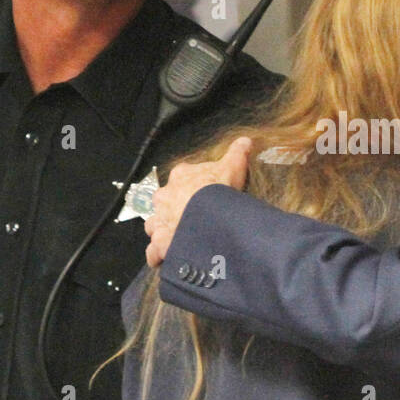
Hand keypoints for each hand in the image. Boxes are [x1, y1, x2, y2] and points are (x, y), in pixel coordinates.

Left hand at [145, 136, 251, 267]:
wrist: (209, 216)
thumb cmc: (218, 190)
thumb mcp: (232, 167)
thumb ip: (237, 153)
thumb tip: (246, 140)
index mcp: (180, 176)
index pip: (180, 178)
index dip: (190, 186)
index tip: (201, 194)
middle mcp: (164, 197)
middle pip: (164, 202)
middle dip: (173, 209)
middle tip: (190, 218)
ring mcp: (159, 220)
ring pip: (155, 225)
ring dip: (163, 231)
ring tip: (178, 238)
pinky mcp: (159, 242)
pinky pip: (154, 251)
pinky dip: (158, 256)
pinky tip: (168, 259)